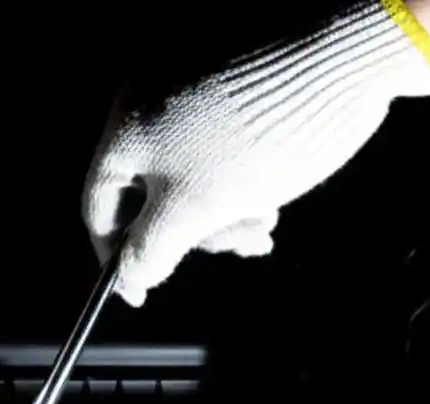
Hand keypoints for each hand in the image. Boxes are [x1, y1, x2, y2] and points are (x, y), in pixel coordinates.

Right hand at [83, 0, 429, 305]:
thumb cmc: (254, 145)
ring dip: (224, 224)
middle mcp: (149, 119)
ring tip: (261, 227)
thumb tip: (131, 279)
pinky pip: (213, 179)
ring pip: (187, 198)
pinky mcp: (223, 123)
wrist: (332, 82)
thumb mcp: (195, 210)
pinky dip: (237, 203)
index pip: (98, 208)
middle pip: (147, 207)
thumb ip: (151, 249)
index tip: (137, 294)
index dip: (116, 257)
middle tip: (236, 244)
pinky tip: (267, 210)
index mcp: (126, 131)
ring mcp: (188, 119)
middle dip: (195, 237)